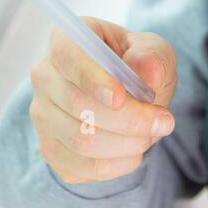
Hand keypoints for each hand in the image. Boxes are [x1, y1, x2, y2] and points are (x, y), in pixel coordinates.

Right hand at [30, 16, 177, 183]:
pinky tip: (134, 151)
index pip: (67, 57)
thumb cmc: (135, 66)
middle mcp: (45, 76)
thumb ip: (154, 55)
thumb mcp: (153, 50)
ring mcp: (43, 115)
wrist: (127, 97)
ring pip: (81, 140)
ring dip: (127, 144)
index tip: (121, 98)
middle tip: (164, 122)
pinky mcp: (50, 148)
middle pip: (77, 105)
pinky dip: (117, 164)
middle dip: (129, 119)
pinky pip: (83, 167)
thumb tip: (148, 71)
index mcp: (65, 40)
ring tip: (152, 135)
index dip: (92, 79)